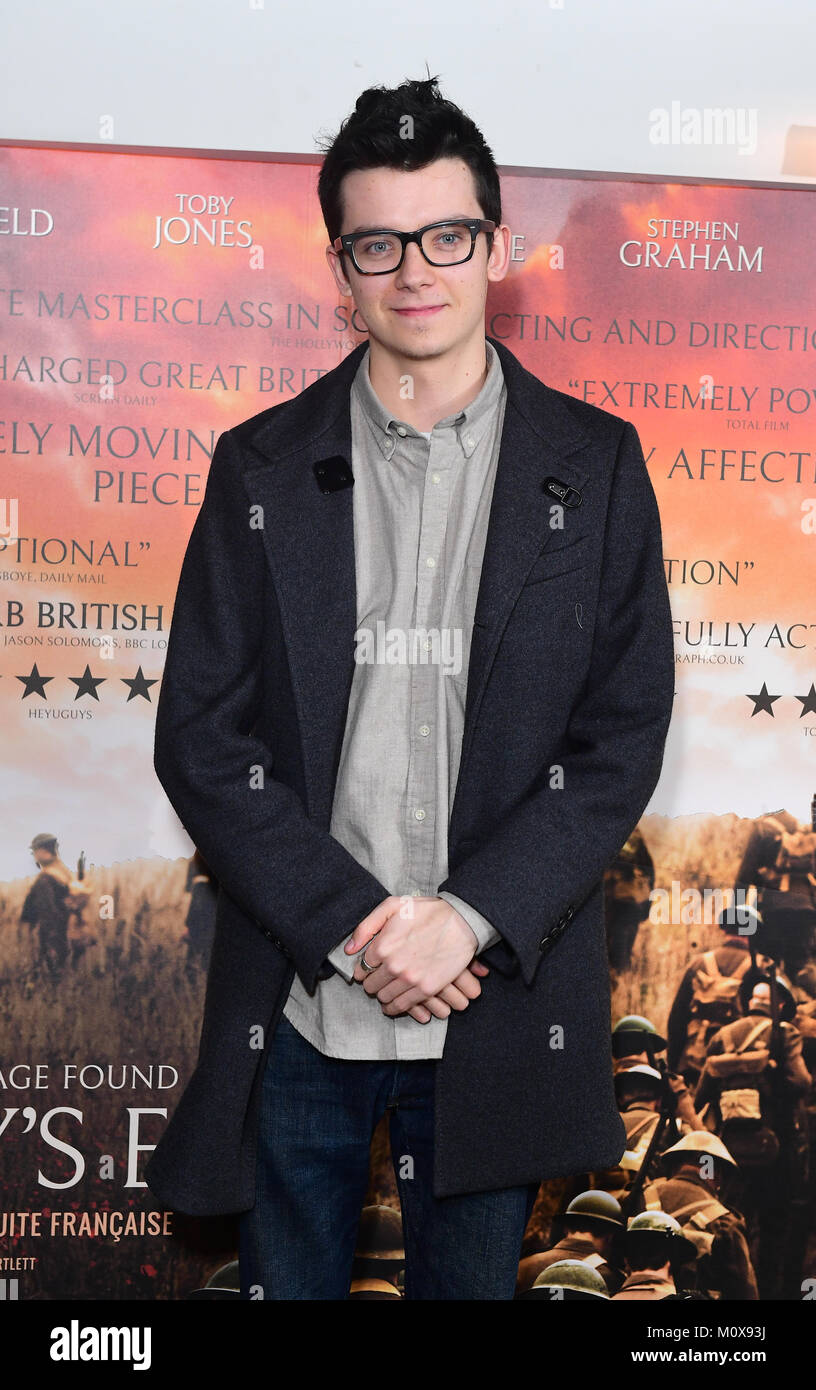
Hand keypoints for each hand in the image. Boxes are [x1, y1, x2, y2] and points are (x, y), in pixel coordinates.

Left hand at [347, 895, 486, 1020]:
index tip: (370, 968)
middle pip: (371, 985)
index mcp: (383, 945)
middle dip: (372, 982)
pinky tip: (393, 1004)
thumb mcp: (393, 906)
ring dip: (382, 996)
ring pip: (384, 998)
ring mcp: (410, 979)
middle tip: (378, 979)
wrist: (462, 920)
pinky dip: (394, 1008)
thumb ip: (366, 926)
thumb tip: (349, 949)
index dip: (364, 968)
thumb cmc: (428, 911)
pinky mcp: (426, 989)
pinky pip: (401, 1006)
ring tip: (386, 991)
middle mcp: (393, 965)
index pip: (362, 967)